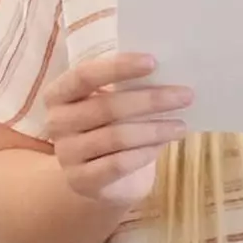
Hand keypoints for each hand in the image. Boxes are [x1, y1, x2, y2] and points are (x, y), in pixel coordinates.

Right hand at [42, 52, 190, 214]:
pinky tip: (163, 145)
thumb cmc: (109, 127)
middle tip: (185, 95)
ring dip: (154, 129)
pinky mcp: (81, 180)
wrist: (98, 177)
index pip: (85, 75)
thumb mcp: (109, 102)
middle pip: (107, 107)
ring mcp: (67, 154)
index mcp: (59, 94)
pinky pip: (118, 164)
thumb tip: (167, 73)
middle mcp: (56, 122)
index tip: (153, 61)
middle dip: (151, 100)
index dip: (118, 67)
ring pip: (116, 137)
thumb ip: (126, 86)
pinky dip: (144, 153)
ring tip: (181, 125)